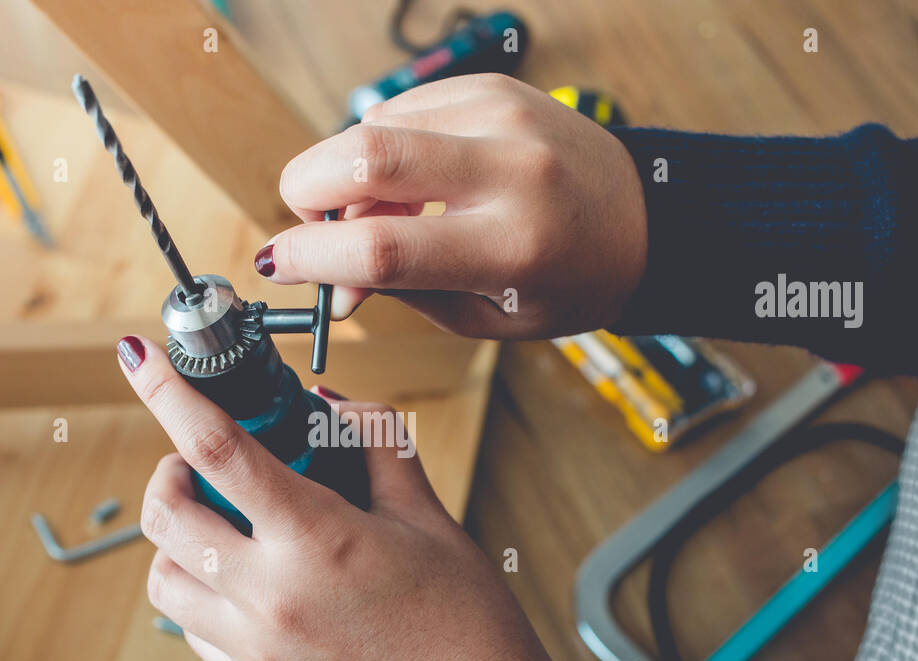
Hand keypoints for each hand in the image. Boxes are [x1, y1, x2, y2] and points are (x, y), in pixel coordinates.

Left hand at [117, 335, 552, 660]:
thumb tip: (328, 404)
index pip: (216, 446)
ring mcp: (254, 644)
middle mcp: (269, 593)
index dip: (166, 391)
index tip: (138, 357)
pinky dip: (198, 592)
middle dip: (168, 471)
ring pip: (162, 576)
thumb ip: (372, 445)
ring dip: (176, 538)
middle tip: (199, 465)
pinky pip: (190, 627)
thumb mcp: (427, 516)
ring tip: (219, 527)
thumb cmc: (463, 619)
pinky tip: (240, 581)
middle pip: (165, 513)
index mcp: (315, 538)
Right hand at [254, 73, 647, 339]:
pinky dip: (384, 152)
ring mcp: (501, 116)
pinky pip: (402, 112)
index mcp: (511, 246)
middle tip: (314, 228)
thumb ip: (399, 291)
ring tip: (386, 218)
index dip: (308, 256)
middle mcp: (508, 170)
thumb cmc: (564, 282)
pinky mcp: (491, 87)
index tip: (276, 265)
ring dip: (350, 178)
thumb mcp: (484, 316)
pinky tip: (413, 185)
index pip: (380, 245)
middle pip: (363, 156)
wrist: (641, 220)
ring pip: (372, 129)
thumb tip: (325, 273)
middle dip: (307, 192)